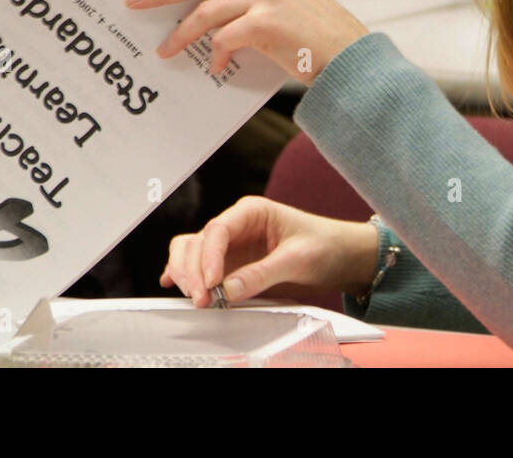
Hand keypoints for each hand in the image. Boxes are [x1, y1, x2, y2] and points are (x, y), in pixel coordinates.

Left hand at [124, 0, 367, 83]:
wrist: (350, 57)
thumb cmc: (315, 38)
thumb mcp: (285, 6)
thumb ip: (250, 2)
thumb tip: (204, 15)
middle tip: (135, 2)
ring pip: (207, 11)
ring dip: (182, 33)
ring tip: (167, 50)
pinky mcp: (267, 22)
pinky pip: (224, 38)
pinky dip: (215, 54)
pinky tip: (215, 67)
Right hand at [161, 196, 379, 306]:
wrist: (339, 255)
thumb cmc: (324, 245)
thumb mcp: (297, 258)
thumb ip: (262, 273)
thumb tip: (228, 290)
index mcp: (251, 211)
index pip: (218, 230)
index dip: (208, 258)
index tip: (210, 283)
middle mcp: (236, 226)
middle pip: (197, 242)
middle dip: (193, 271)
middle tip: (203, 300)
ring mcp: (230, 246)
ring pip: (190, 252)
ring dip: (186, 275)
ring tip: (198, 300)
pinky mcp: (229, 264)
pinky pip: (196, 264)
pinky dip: (184, 274)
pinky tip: (173, 284)